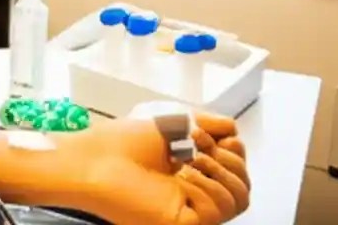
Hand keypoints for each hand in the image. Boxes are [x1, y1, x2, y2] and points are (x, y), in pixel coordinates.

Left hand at [82, 112, 249, 224]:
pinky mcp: (183, 222)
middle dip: (230, 158)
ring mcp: (190, 208)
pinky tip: (183, 178)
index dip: (234, 149)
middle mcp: (194, 190)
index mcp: (192, 168)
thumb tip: (233, 130)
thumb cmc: (121, 141)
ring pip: (239, 200)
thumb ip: (208, 123)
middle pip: (244, 184)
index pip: (237, 166)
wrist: (93, 160)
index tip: (208, 135)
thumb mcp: (173, 122)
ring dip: (220, 172)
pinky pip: (218, 211)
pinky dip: (207, 188)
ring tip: (189, 160)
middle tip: (196, 146)